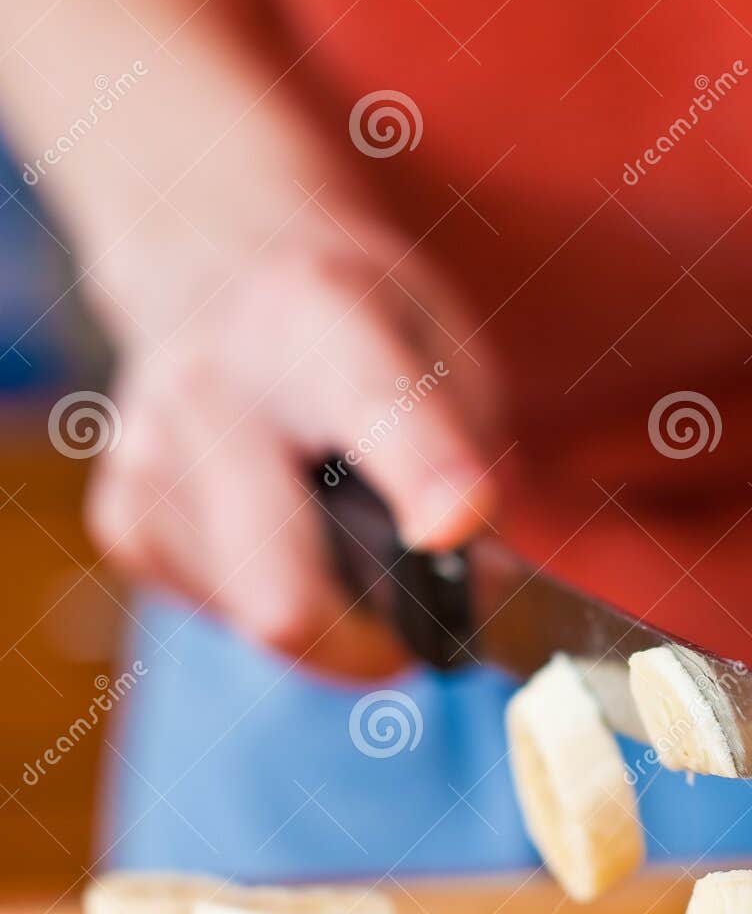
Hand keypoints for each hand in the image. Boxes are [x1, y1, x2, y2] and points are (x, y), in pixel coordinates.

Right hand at [85, 206, 496, 678]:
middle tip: (423, 622)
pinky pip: (228, 617)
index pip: (371, 410)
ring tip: (334, 524)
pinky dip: (272, 594)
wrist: (211, 273)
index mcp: (315, 316)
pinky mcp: (122, 523)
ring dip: (330, 610)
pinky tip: (274, 522)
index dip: (424, 479)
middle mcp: (209, 387)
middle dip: (373, 641)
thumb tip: (467, 582)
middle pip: (285, 594)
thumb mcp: (443, 341)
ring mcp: (149, 461)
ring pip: (266, 624)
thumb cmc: (354, 323)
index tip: (456, 525)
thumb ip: (467, 453)